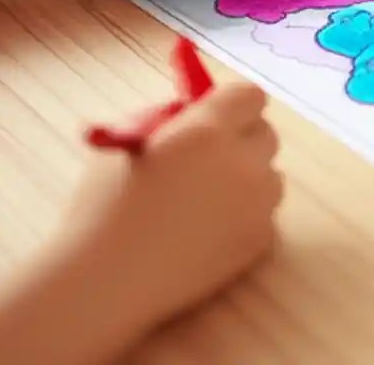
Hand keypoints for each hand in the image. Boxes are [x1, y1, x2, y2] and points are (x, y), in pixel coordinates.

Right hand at [60, 83, 282, 331]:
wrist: (107, 279)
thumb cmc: (103, 207)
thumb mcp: (128, 143)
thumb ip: (170, 120)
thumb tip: (196, 109)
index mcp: (206, 130)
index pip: (249, 96)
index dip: (233, 105)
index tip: (218, 116)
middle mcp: (242, 162)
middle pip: (266, 134)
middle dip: (242, 139)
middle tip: (210, 158)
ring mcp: (257, 203)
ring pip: (270, 176)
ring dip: (248, 179)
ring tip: (204, 200)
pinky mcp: (261, 240)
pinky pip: (264, 214)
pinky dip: (245, 216)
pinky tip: (207, 232)